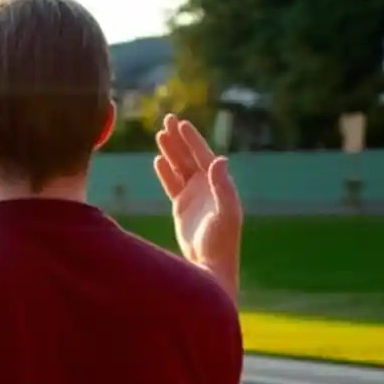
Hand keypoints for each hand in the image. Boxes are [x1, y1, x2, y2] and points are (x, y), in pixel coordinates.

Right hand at [153, 114, 242, 298]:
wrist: (210, 264)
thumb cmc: (222, 240)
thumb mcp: (226, 212)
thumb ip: (223, 186)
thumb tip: (219, 159)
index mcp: (218, 184)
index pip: (203, 155)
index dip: (192, 139)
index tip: (181, 123)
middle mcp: (207, 186)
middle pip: (189, 157)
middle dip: (178, 139)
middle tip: (167, 119)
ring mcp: (193, 196)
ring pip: (178, 167)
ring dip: (169, 152)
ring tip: (160, 135)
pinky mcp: (181, 207)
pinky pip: (171, 184)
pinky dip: (164, 172)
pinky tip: (157, 160)